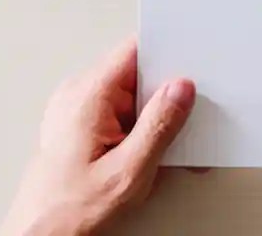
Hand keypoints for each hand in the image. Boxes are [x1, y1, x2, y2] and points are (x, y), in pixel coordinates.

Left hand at [0, 38, 195, 235]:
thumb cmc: (69, 211)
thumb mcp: (128, 171)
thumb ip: (159, 125)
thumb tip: (180, 89)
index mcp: (88, 95)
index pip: (135, 50)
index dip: (168, 56)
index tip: (192, 74)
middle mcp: (77, 95)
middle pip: (136, 76)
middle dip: (165, 102)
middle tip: (182, 130)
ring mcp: (75, 110)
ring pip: (130, 99)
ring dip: (151, 123)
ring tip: (159, 156)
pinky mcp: (77, 127)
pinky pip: (117, 116)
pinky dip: (136, 134)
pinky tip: (143, 160)